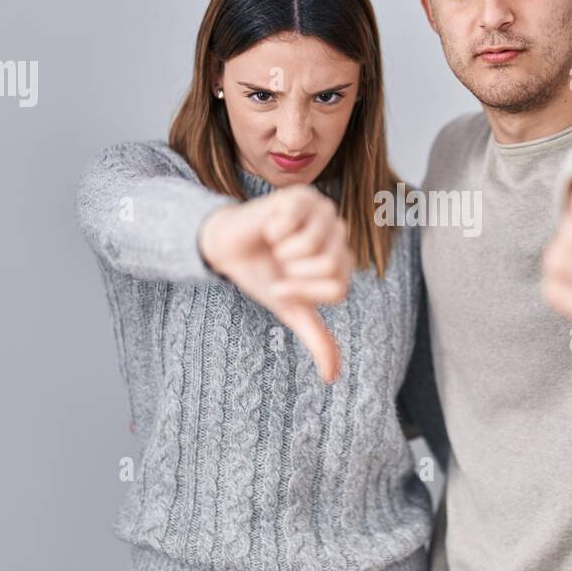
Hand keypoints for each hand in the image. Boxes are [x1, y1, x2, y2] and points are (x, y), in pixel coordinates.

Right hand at [198, 184, 352, 381]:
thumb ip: (316, 338)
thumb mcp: (290, 309)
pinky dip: (273, 230)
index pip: (338, 289)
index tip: (284, 285)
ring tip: (275, 243)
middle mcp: (339, 233)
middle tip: (279, 262)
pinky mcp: (302, 194)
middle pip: (331, 266)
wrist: (228, 247)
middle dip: (294, 273)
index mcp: (343, 261)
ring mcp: (323, 210)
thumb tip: (332, 377)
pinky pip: (292, 223)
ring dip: (283, 250)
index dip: (304, 292)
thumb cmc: (262, 274)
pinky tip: (269, 225)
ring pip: (313, 244)